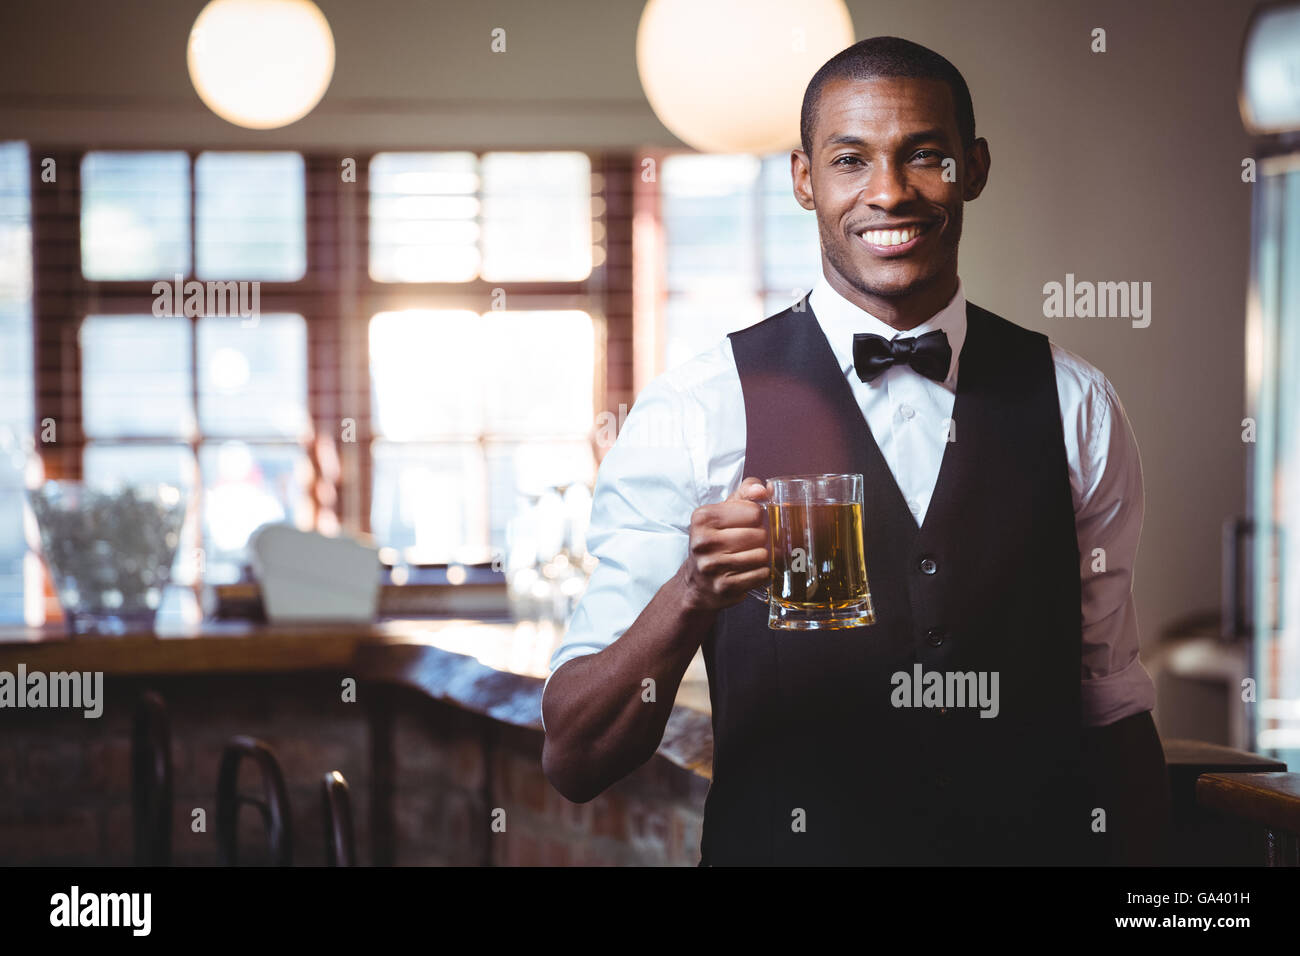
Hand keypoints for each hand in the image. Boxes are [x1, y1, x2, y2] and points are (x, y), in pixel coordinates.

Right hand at [678, 476, 770, 611]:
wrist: (697, 583)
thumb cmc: (715, 542)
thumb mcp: (723, 512)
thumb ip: (745, 494)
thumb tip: (764, 490)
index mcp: (703, 517)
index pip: (754, 511)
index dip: (758, 517)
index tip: (749, 523)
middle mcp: (704, 541)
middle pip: (760, 534)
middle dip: (762, 538)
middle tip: (751, 542)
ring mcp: (713, 566)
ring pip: (763, 555)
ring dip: (763, 556)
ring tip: (750, 556)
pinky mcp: (724, 586)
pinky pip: (762, 574)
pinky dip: (761, 572)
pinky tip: (748, 570)